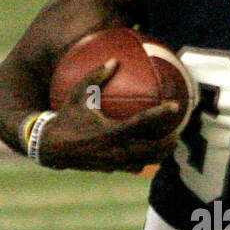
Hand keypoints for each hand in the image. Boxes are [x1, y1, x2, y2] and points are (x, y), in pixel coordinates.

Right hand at [35, 60, 180, 172]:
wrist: (50, 147)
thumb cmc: (65, 116)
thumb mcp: (78, 94)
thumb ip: (97, 76)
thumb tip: (114, 60)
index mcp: (109, 131)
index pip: (142, 122)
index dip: (161, 114)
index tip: (176, 105)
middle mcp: (115, 150)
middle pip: (152, 149)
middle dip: (168, 142)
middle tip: (179, 132)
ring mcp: (114, 163)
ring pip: (145, 162)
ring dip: (159, 155)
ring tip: (169, 144)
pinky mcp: (110, 169)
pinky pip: (133, 167)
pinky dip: (144, 160)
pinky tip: (148, 153)